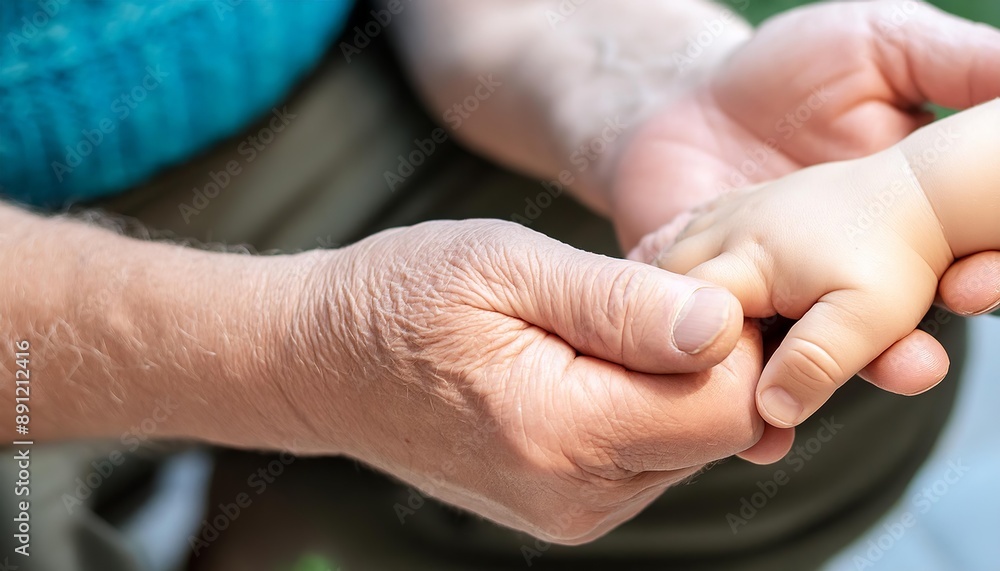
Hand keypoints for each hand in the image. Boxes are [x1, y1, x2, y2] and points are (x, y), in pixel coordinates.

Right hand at [288, 220, 791, 542]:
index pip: (725, 407)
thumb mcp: (508, 267)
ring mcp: (572, 512)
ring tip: (594, 330)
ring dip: (668, 382)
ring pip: (687, 445)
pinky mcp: (567, 509)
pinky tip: (585, 365)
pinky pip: (646, 457)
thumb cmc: (405, 299)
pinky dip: (638, 406)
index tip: (684, 285)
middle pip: (714, 430)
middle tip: (632, 297)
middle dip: (702, 359)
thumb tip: (722, 325)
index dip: (733, 337)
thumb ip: (620, 303)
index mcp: (564, 432)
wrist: (325, 363)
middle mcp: (578, 495)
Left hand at [611, 0, 999, 399]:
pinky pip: (720, 351)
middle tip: (911, 362)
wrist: (678, 93)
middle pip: (888, 327)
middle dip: (904, 351)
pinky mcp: (707, 309)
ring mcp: (773, 296)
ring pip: (805, 355)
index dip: (979, 276)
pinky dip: (726, 375)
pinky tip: (744, 405)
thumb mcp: (879, 42)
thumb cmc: (786, 64)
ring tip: (813, 403)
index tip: (975, 282)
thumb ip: (952, 62)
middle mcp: (840, 271)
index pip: (959, 260)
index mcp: (897, 217)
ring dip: (812, 383)